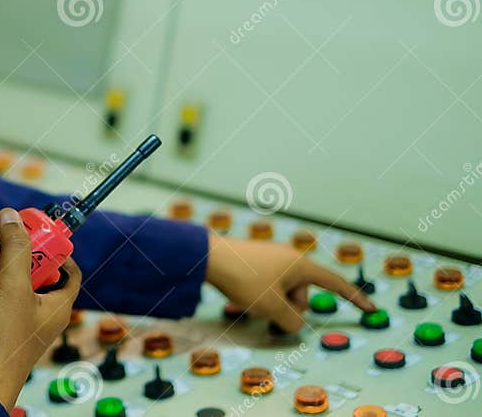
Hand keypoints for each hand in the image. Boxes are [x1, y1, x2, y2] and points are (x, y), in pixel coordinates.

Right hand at [0, 208, 80, 411]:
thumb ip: (14, 248)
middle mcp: (32, 311)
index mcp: (54, 304)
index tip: (33, 232)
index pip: (65, 269)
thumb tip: (11, 216)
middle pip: (18, 269)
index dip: (52, 248)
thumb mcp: (12, 287)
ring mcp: (5, 321)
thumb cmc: (2, 345)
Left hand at [205, 232, 375, 332]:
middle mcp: (290, 259)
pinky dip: (261, 297)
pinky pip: (268, 288)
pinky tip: (243, 295)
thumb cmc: (244, 279)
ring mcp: (272, 260)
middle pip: (302, 296)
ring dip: (273, 304)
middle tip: (265, 308)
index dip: (354, 298)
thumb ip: (291, 321)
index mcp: (301, 265)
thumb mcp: (272, 307)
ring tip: (250, 300)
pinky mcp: (256, 263)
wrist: (207, 257)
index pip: (335, 283)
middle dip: (289, 309)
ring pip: (283, 294)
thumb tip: (294, 323)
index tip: (371, 309)